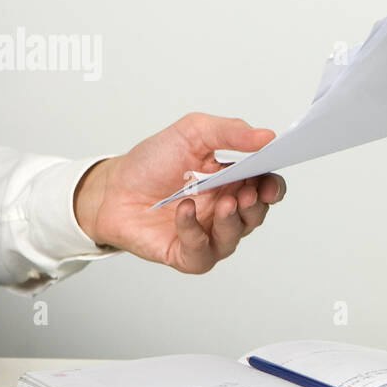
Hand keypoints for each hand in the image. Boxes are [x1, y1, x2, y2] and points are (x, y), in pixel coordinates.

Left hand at [73, 113, 286, 273]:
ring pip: (234, 237)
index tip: (269, 181)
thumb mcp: (193, 133)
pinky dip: (194, 231)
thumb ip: (231, 131)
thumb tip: (267, 136)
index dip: (273, 187)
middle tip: (246, 193)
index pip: (266, 188)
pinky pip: (202, 252)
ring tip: (222, 204)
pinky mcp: (186, 254)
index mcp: (233, 181)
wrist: (112, 188)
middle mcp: (224, 210)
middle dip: (256, 206)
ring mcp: (207, 235)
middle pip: (256, 215)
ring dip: (231, 221)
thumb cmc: (152, 163)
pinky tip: (183, 210)